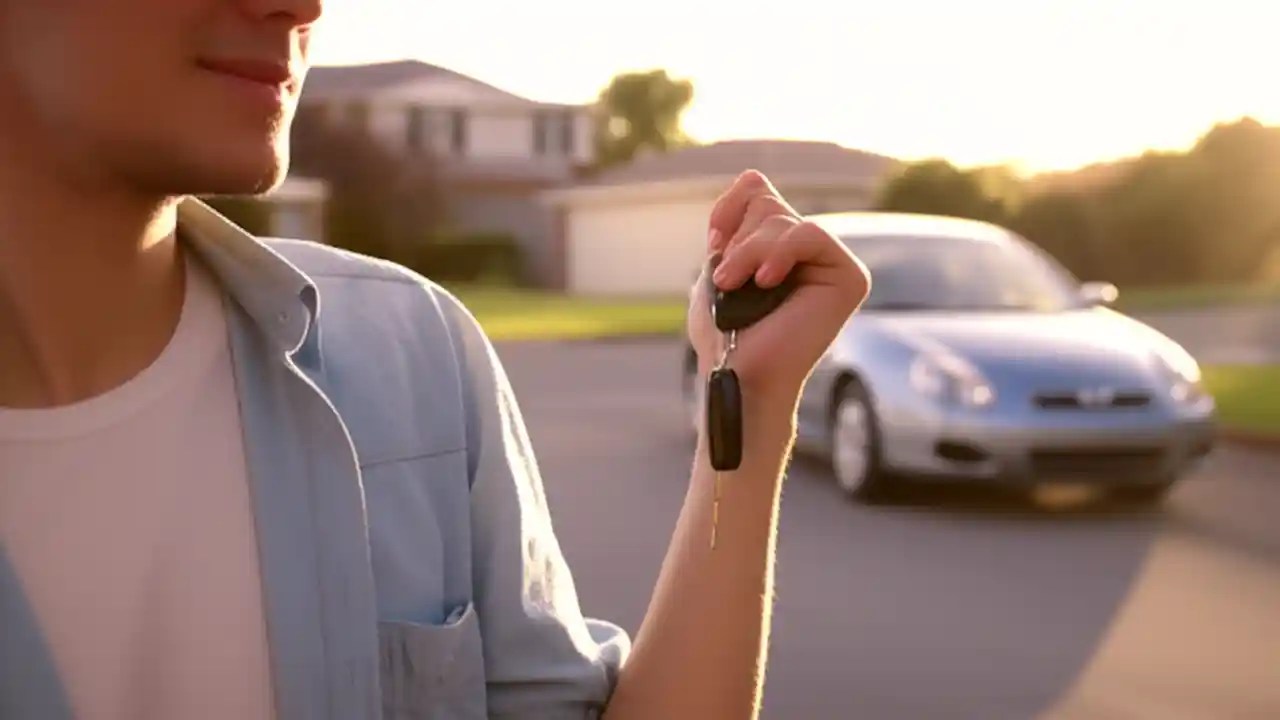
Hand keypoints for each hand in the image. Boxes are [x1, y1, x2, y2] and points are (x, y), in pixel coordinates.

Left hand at [687, 170, 869, 402]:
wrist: (739, 373)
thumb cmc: (725, 333)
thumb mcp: (719, 267)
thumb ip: (737, 225)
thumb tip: (753, 180)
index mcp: (779, 245)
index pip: (757, 189)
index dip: (729, 209)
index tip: (713, 244)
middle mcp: (809, 250)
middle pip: (767, 201)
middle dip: (737, 240)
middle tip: (727, 280)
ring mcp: (831, 263)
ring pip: (782, 218)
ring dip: (747, 252)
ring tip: (734, 285)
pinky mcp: (850, 277)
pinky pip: (811, 233)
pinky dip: (779, 253)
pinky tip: (765, 281)